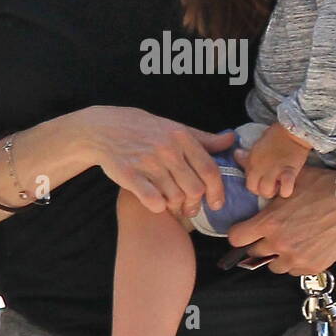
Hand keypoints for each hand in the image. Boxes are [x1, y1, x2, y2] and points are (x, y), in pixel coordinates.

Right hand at [81, 105, 235, 218]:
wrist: (104, 128)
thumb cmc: (142, 128)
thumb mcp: (174, 127)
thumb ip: (203, 138)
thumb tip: (231, 140)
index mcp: (181, 137)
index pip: (209, 170)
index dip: (217, 191)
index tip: (217, 204)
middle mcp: (167, 149)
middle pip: (194, 188)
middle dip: (195, 204)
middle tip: (190, 209)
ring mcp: (148, 162)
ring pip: (175, 197)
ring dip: (176, 207)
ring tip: (173, 207)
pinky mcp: (130, 175)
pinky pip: (153, 201)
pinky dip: (158, 207)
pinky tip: (156, 204)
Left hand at [226, 164, 335, 274]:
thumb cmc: (323, 187)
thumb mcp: (292, 178)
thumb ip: (263, 175)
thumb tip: (237, 154)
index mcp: (270, 223)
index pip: (237, 239)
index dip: (239, 233)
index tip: (245, 230)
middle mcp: (280, 244)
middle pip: (254, 253)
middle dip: (259, 243)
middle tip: (271, 233)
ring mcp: (297, 258)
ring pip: (273, 265)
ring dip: (276, 255)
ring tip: (287, 241)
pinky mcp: (312, 266)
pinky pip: (294, 270)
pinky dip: (295, 261)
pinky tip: (303, 247)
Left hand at [233, 123, 310, 199]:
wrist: (293, 130)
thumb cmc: (275, 137)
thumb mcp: (257, 145)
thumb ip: (247, 155)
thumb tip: (236, 154)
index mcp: (252, 162)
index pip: (248, 184)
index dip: (256, 186)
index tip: (263, 182)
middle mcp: (260, 168)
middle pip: (256, 190)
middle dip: (263, 191)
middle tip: (272, 185)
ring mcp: (274, 170)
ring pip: (267, 191)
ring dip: (274, 191)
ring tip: (279, 185)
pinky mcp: (289, 171)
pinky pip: (285, 188)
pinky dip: (286, 190)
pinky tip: (288, 186)